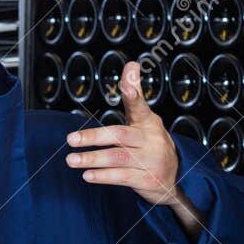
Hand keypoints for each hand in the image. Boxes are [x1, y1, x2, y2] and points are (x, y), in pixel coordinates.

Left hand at [65, 61, 203, 235]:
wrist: (173, 178)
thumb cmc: (150, 143)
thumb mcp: (144, 119)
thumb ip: (134, 94)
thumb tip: (132, 63)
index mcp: (149, 122)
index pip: (140, 106)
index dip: (133, 95)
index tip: (127, 85)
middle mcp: (151, 140)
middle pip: (120, 135)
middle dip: (94, 137)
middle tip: (71, 139)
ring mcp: (150, 161)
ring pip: (118, 158)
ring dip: (92, 159)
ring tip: (71, 159)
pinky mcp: (146, 179)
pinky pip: (121, 177)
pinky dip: (103, 176)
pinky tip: (87, 175)